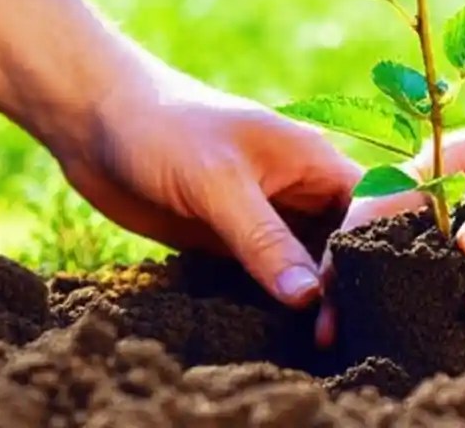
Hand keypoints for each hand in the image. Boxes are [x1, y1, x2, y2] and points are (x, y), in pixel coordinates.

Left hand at [47, 57, 360, 307]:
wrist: (94, 121)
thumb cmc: (165, 130)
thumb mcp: (219, 184)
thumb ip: (265, 241)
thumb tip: (310, 299)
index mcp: (314, 161)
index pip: (369, 213)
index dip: (366, 256)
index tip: (347, 301)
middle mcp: (300, 189)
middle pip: (345, 245)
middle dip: (346, 286)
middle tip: (333, 337)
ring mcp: (267, 215)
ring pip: (309, 265)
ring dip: (312, 299)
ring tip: (317, 343)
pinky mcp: (234, 238)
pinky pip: (270, 275)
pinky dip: (277, 300)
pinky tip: (280, 330)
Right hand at [315, 74, 464, 344]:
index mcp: (439, 160)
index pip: (375, 201)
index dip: (348, 245)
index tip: (331, 290)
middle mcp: (434, 188)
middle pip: (378, 235)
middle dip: (353, 281)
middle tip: (332, 335)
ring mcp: (450, 214)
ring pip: (404, 255)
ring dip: (382, 294)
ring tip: (360, 346)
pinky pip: (440, 266)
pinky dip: (424, 296)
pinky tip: (417, 336)